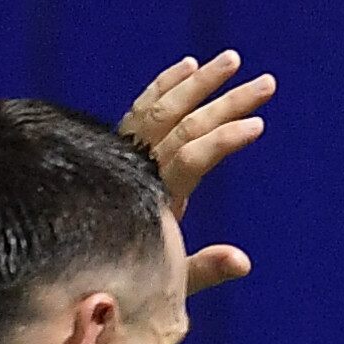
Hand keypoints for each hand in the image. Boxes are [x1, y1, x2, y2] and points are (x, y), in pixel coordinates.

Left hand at [116, 48, 270, 308]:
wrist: (77, 267)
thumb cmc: (130, 281)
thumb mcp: (171, 283)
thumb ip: (205, 270)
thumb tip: (243, 261)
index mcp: (156, 199)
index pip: (191, 158)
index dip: (224, 140)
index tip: (258, 125)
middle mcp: (138, 170)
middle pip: (184, 124)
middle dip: (227, 102)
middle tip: (265, 83)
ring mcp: (125, 155)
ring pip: (163, 108)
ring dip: (199, 82)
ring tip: (231, 59)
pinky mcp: (118, 148)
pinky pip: (141, 108)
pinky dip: (164, 86)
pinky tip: (187, 66)